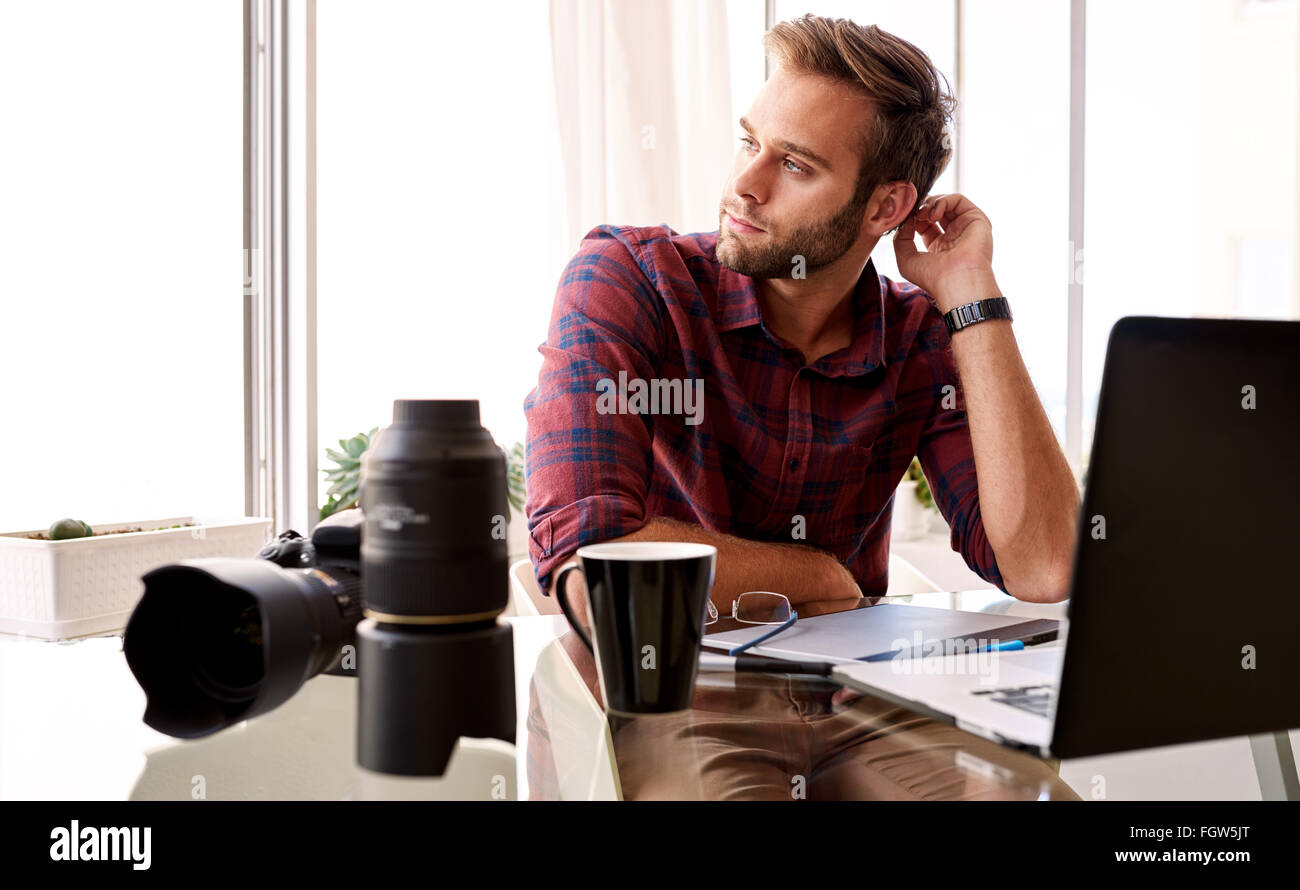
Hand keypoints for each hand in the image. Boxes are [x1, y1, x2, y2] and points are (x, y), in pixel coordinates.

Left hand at [893, 193, 997, 312]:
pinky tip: (933, 214)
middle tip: (912, 213)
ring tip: (923, 215)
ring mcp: (965, 226)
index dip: (912, 217)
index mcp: (938, 247)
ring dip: (930, 203)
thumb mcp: (906, 260)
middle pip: (934, 210)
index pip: (923, 223)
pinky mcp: (975, 218)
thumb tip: (905, 219)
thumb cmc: (933, 277)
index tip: (903, 218)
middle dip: (920, 208)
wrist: (956, 282)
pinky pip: (958, 199)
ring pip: (946, 202)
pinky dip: (942, 201)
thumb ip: (900, 238)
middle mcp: (953, 236)